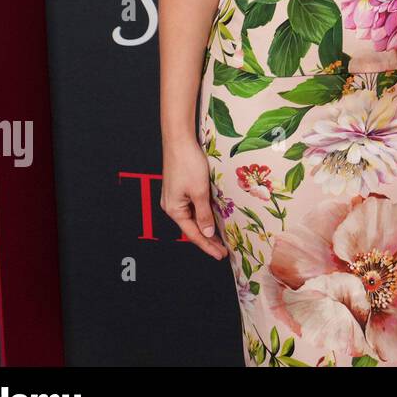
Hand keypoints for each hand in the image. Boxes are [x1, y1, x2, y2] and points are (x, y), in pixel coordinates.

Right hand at [161, 138, 227, 259]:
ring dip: (206, 228)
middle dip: (208, 240)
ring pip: (193, 217)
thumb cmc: (188, 164)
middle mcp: (172, 206)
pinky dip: (204, 215)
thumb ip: (204, 213)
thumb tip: (206, 233)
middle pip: (192, 228)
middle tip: (223, 251)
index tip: (220, 255)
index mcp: (174, 209)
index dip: (207, 246)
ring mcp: (175, 197)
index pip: (193, 234)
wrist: (179, 141)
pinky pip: (193, 207)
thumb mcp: (200, 191)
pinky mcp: (180, 189)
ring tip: (221, 239)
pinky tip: (213, 218)